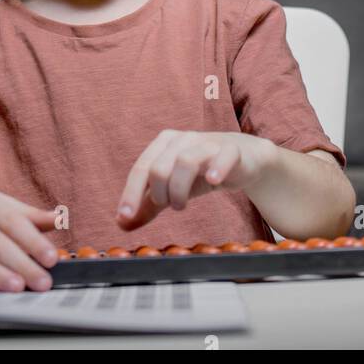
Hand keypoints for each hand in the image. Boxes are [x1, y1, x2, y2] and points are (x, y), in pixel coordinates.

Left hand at [116, 130, 274, 229]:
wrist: (242, 158)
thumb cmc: (201, 172)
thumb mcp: (172, 188)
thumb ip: (147, 205)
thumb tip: (121, 223)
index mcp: (163, 144)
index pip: (141, 168)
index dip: (130, 193)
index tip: (124, 217)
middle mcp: (182, 140)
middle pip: (160, 166)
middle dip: (160, 194)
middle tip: (169, 206)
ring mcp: (207, 143)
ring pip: (186, 161)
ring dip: (179, 189)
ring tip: (182, 205)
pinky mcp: (231, 150)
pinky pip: (223, 156)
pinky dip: (216, 169)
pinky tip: (213, 180)